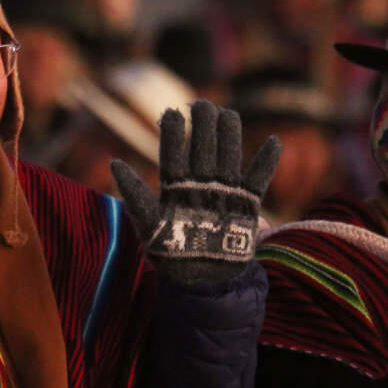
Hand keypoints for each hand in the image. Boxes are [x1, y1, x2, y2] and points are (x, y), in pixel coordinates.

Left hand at [111, 100, 278, 284]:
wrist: (201, 283)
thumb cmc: (170, 254)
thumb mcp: (147, 225)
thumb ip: (135, 194)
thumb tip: (114, 162)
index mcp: (174, 188)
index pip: (173, 154)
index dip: (172, 133)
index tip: (170, 112)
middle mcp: (199, 185)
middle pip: (202, 149)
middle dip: (202, 125)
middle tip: (200, 103)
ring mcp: (223, 193)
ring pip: (227, 156)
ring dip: (228, 135)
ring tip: (227, 112)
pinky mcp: (246, 206)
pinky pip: (258, 180)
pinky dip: (266, 163)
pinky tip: (273, 141)